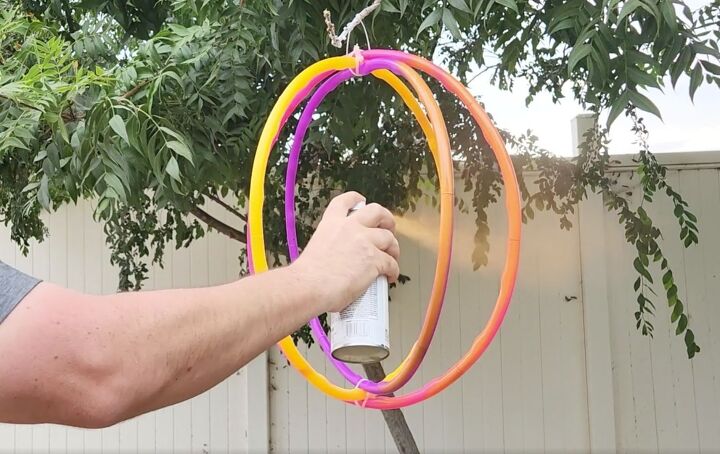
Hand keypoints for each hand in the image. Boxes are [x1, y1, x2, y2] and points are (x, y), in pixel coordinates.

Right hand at [291, 191, 399, 312]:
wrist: (309, 287)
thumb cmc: (307, 276)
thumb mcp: (316, 247)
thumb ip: (332, 245)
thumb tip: (340, 257)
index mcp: (332, 223)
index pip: (346, 201)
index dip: (356, 199)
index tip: (362, 201)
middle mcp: (350, 228)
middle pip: (377, 211)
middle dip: (387, 219)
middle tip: (388, 229)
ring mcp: (364, 242)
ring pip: (389, 238)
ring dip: (393, 248)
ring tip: (391, 258)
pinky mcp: (374, 259)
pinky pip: (392, 263)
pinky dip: (393, 271)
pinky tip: (389, 277)